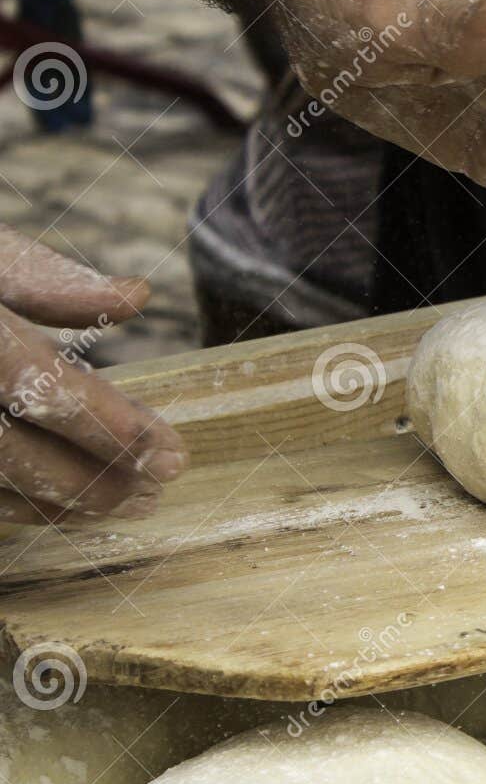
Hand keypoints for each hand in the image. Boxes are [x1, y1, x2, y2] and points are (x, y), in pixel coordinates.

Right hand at [0, 226, 187, 524]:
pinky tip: (57, 506)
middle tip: (159, 487)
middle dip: (91, 477)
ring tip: (122, 505)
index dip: (109, 426)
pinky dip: (10, 503)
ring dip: (55, 501)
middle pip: (10, 450)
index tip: (171, 453)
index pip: (37, 385)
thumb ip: (43, 277)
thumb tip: (137, 294)